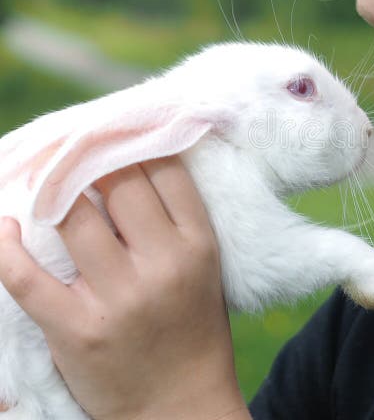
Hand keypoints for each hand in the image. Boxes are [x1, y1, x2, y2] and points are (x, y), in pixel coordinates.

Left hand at [0, 156, 249, 419]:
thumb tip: (130, 166)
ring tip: (45, 188)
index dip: (134, 140)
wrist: (179, 406)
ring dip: (52, 197)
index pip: (164, 169)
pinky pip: (27, 276)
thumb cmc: (193, 329)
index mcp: (199, 245)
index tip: (114, 130)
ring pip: (71, 219)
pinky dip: (6, 247)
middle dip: (90, 161)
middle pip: (117, 184)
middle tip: (72, 152)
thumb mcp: (204, 270)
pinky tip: (5, 227)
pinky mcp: (77, 330)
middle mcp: (163, 265)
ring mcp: (119, 298)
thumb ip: (176, 222)